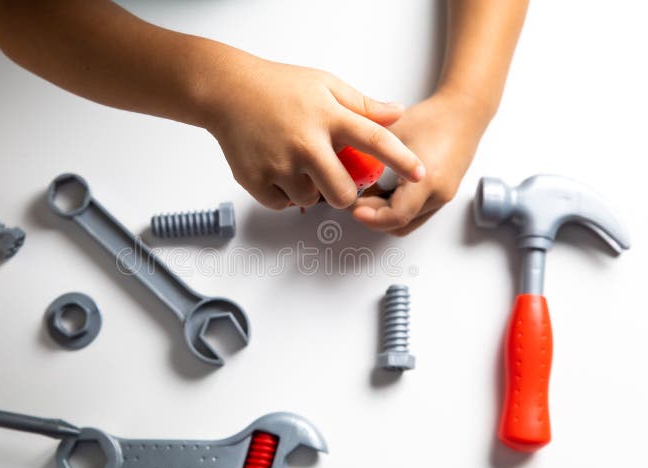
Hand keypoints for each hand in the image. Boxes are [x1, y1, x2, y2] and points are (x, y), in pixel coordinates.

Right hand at [203, 55, 424, 209]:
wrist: (227, 91)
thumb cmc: (278, 87)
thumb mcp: (325, 84)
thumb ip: (362, 105)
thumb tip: (398, 113)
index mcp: (327, 117)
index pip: (374, 140)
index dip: (401, 159)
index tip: (421, 173)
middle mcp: (305, 143)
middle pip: (343, 192)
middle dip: (345, 194)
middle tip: (336, 180)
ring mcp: (278, 164)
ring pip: (310, 200)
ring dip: (310, 191)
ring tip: (298, 166)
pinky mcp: (255, 179)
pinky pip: (283, 204)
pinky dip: (285, 195)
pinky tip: (279, 170)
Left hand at [352, 90, 492, 234]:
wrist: (464, 113)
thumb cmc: (431, 119)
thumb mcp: (391, 134)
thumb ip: (367, 156)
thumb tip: (341, 173)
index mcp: (427, 179)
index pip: (396, 216)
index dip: (371, 217)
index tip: (353, 209)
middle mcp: (438, 194)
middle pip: (399, 224)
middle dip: (373, 216)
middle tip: (354, 199)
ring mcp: (443, 198)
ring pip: (407, 222)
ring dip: (384, 214)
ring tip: (368, 192)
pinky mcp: (443, 196)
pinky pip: (416, 214)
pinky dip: (397, 208)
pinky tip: (384, 189)